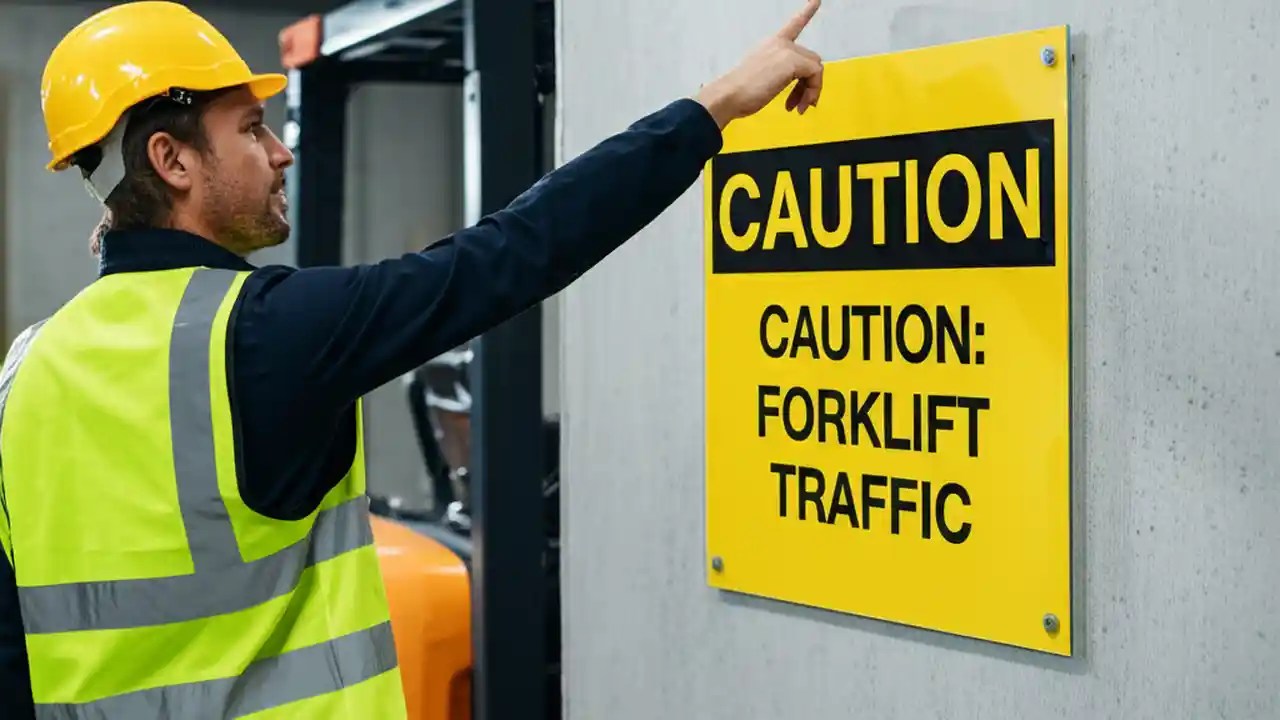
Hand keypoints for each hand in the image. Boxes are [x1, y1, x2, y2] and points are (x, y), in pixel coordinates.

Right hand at [695, 0, 824, 128]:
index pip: (793, 25)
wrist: (729, 95)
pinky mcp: (792, 61)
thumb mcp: (761, 77)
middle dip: (808, 84)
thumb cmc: (740, 92)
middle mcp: (779, 43)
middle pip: (810, 59)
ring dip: (811, 90)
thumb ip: (778, 74)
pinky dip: (812, 91)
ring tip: (800, 108)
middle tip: (799, 104)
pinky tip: (799, 106)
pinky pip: (815, 75)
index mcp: (770, 44)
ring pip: (815, 68)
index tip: (816, 0)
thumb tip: (797, 89)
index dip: (806, 12)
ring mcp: (786, 50)